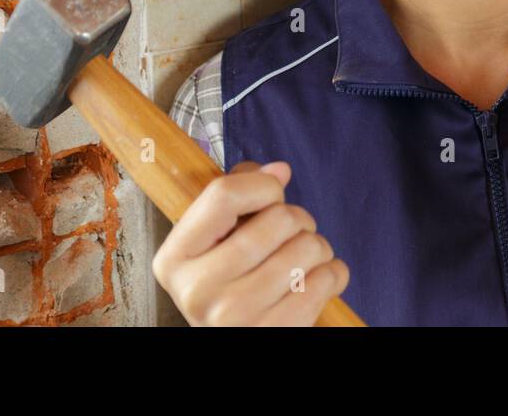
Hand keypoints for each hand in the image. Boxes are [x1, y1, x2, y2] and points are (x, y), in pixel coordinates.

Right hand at [152, 160, 349, 325]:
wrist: (232, 336)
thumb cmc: (228, 280)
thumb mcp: (217, 237)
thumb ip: (241, 194)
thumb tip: (279, 171)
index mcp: (175, 257)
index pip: (224, 196)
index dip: (262, 185)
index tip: (272, 194)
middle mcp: (198, 290)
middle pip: (278, 219)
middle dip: (298, 217)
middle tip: (293, 231)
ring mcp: (235, 317)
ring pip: (308, 248)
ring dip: (317, 246)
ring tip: (303, 257)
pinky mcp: (272, 333)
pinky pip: (325, 280)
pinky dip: (332, 272)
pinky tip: (314, 278)